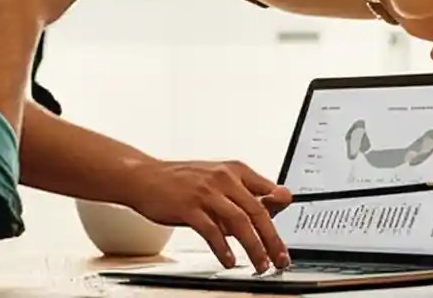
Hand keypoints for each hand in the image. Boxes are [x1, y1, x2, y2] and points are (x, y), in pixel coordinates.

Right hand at [122, 159, 293, 273]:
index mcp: (235, 170)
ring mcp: (205, 192)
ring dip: (253, 246)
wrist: (145, 176)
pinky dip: (222, 248)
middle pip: (257, 210)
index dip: (282, 216)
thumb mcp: (219, 181)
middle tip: (280, 258)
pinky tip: (228, 260)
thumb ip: (246, 193)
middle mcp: (224, 178)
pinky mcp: (188, 207)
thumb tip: (278, 203)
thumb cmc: (183, 181)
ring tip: (260, 264)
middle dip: (272, 238)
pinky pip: (210, 230)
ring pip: (238, 222)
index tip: (287, 237)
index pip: (268, 191)